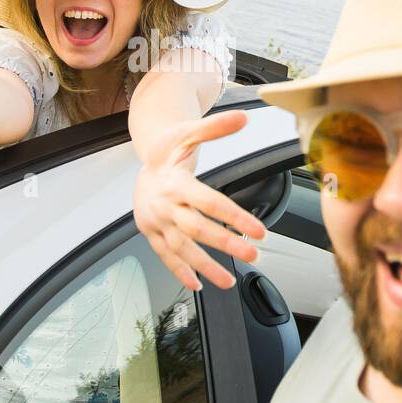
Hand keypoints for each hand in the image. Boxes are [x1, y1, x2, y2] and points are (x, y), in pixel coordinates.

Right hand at [132, 110, 266, 291]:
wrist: (143, 163)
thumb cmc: (169, 149)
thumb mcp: (189, 133)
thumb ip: (216, 127)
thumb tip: (243, 118)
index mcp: (175, 183)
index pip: (209, 202)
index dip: (234, 217)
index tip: (258, 230)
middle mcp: (165, 206)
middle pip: (196, 229)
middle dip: (225, 244)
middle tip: (252, 254)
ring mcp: (157, 223)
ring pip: (181, 249)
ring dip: (205, 267)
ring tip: (228, 280)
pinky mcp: (151, 234)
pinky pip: (165, 256)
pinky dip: (180, 272)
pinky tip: (197, 284)